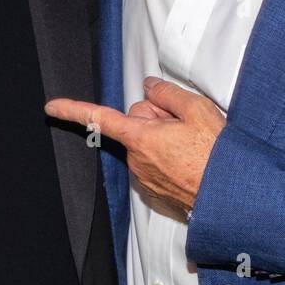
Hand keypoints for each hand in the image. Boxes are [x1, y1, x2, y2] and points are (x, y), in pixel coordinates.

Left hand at [46, 76, 224, 214]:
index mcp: (141, 139)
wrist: (233, 197)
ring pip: (147, 145)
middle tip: (185, 126)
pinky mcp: (158, 193)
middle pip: (136, 125)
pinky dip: (171, 159)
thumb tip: (150, 87)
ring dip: (165, 140)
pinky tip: (192, 161)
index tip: (51, 107)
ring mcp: (147, 180)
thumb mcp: (197, 109)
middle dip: (156, 119)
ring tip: (194, 147)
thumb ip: (167, 93)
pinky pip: (156, 164)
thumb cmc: (218, 156)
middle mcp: (138, 162)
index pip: (100, 118)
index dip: (73, 109)